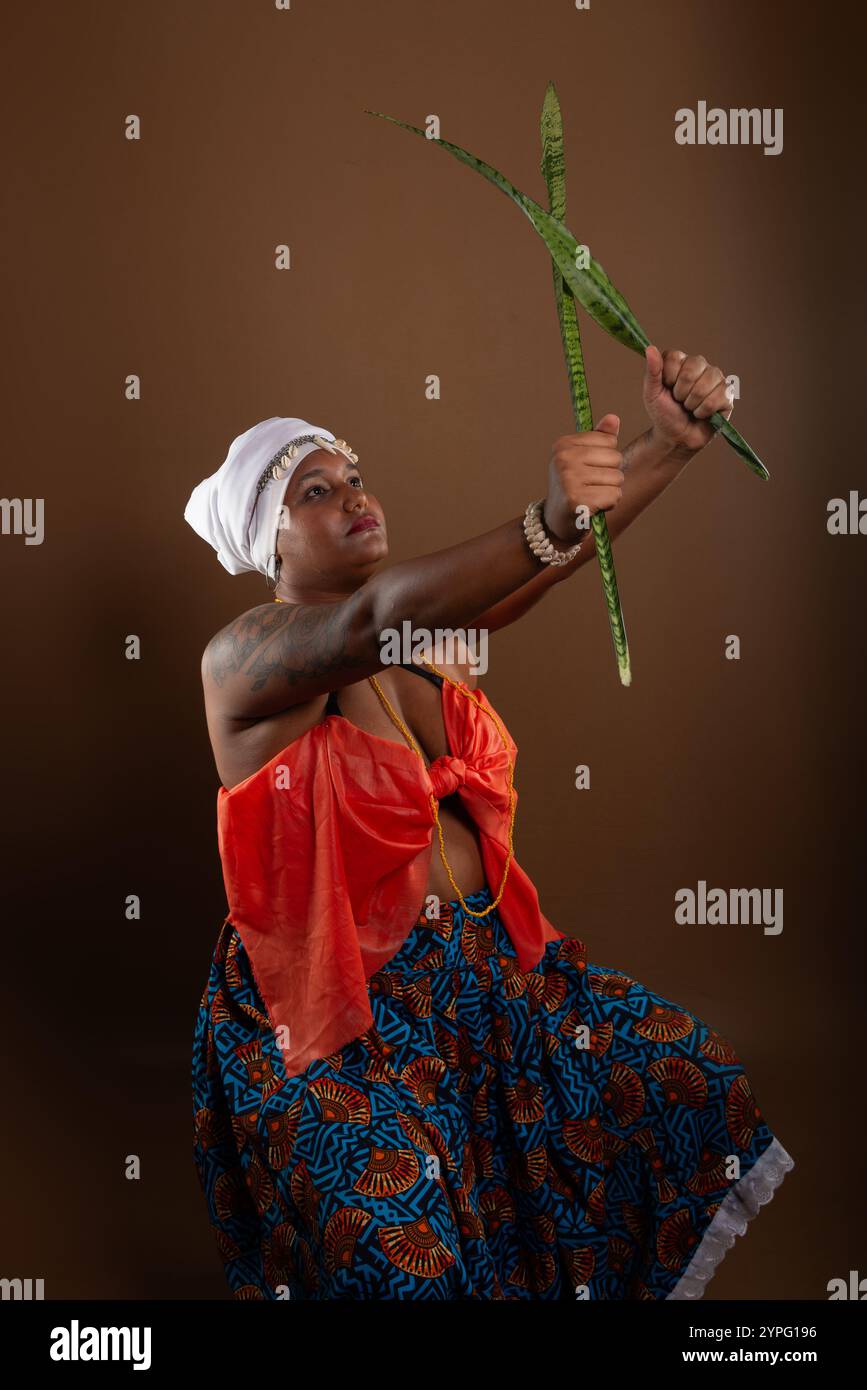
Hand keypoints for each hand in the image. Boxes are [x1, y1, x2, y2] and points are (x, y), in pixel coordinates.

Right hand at [543, 415, 623, 541]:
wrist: (557, 523)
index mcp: (564, 444)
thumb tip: (613, 418)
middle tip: (591, 487)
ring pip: (617, 478)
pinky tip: (593, 508)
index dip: (607, 459)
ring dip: (610, 492)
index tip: (589, 470)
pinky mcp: (576, 500)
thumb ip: (599, 438)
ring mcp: (568, 479)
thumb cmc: (574, 488)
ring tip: (592, 497)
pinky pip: (614, 496)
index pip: (609, 441)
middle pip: (615, 459)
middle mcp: (563, 458)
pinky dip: (609, 505)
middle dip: (610, 476)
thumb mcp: (584, 460)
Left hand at [642, 344, 733, 452]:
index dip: (668, 379)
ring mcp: (716, 378)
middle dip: (681, 394)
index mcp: (680, 360)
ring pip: (704, 385)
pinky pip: (717, 398)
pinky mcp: (728, 394)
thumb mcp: (651, 394)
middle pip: (691, 371)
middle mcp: (700, 365)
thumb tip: (650, 348)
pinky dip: (704, 411)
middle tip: (680, 401)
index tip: (667, 389)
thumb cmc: (664, 414)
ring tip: (690, 408)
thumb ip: (652, 371)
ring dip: (692, 404)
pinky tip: (702, 414)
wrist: (676, 437)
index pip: (675, 358)